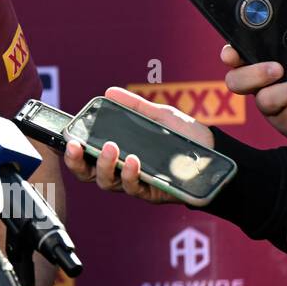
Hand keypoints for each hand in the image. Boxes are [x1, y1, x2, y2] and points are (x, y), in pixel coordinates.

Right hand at [62, 86, 212, 204]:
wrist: (218, 155)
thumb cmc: (187, 137)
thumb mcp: (158, 116)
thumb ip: (134, 106)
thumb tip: (109, 92)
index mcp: (119, 152)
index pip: (87, 155)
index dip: (71, 151)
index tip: (68, 139)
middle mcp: (122, 170)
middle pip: (88, 173)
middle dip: (77, 162)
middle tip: (78, 147)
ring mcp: (136, 183)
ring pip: (107, 182)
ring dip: (104, 165)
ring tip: (111, 148)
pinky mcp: (151, 193)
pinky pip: (133, 188)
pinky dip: (129, 174)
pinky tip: (133, 160)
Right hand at [222, 10, 286, 152]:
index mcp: (266, 62)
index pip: (237, 56)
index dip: (229, 54)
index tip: (232, 53)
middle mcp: (262, 84)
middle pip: (235, 81)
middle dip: (254, 74)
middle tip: (278, 69)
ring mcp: (272, 106)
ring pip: (264, 100)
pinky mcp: (285, 124)